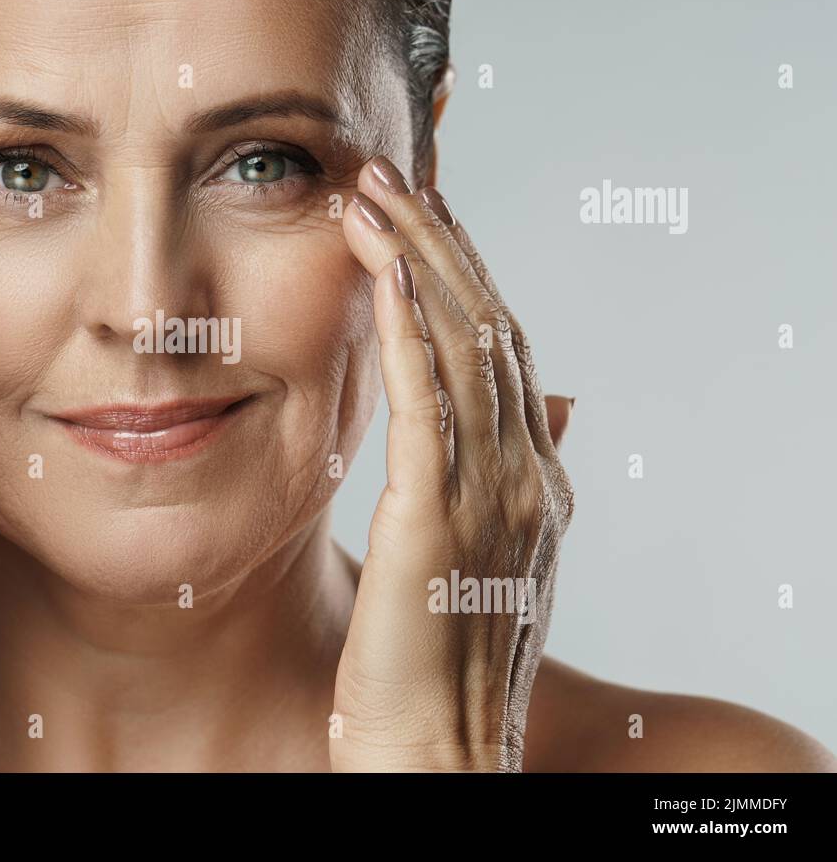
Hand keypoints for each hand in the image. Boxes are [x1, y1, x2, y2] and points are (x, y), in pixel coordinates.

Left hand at [331, 157, 574, 771]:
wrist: (435, 760)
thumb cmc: (436, 666)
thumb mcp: (484, 560)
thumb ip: (508, 476)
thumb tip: (557, 405)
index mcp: (534, 483)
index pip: (502, 349)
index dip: (464, 273)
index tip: (422, 212)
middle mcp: (529, 476)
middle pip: (491, 327)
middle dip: (441, 241)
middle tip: (392, 171)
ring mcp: (494, 495)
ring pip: (464, 345)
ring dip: (420, 258)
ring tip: (373, 190)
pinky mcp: (439, 518)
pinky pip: (428, 398)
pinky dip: (410, 323)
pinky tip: (383, 264)